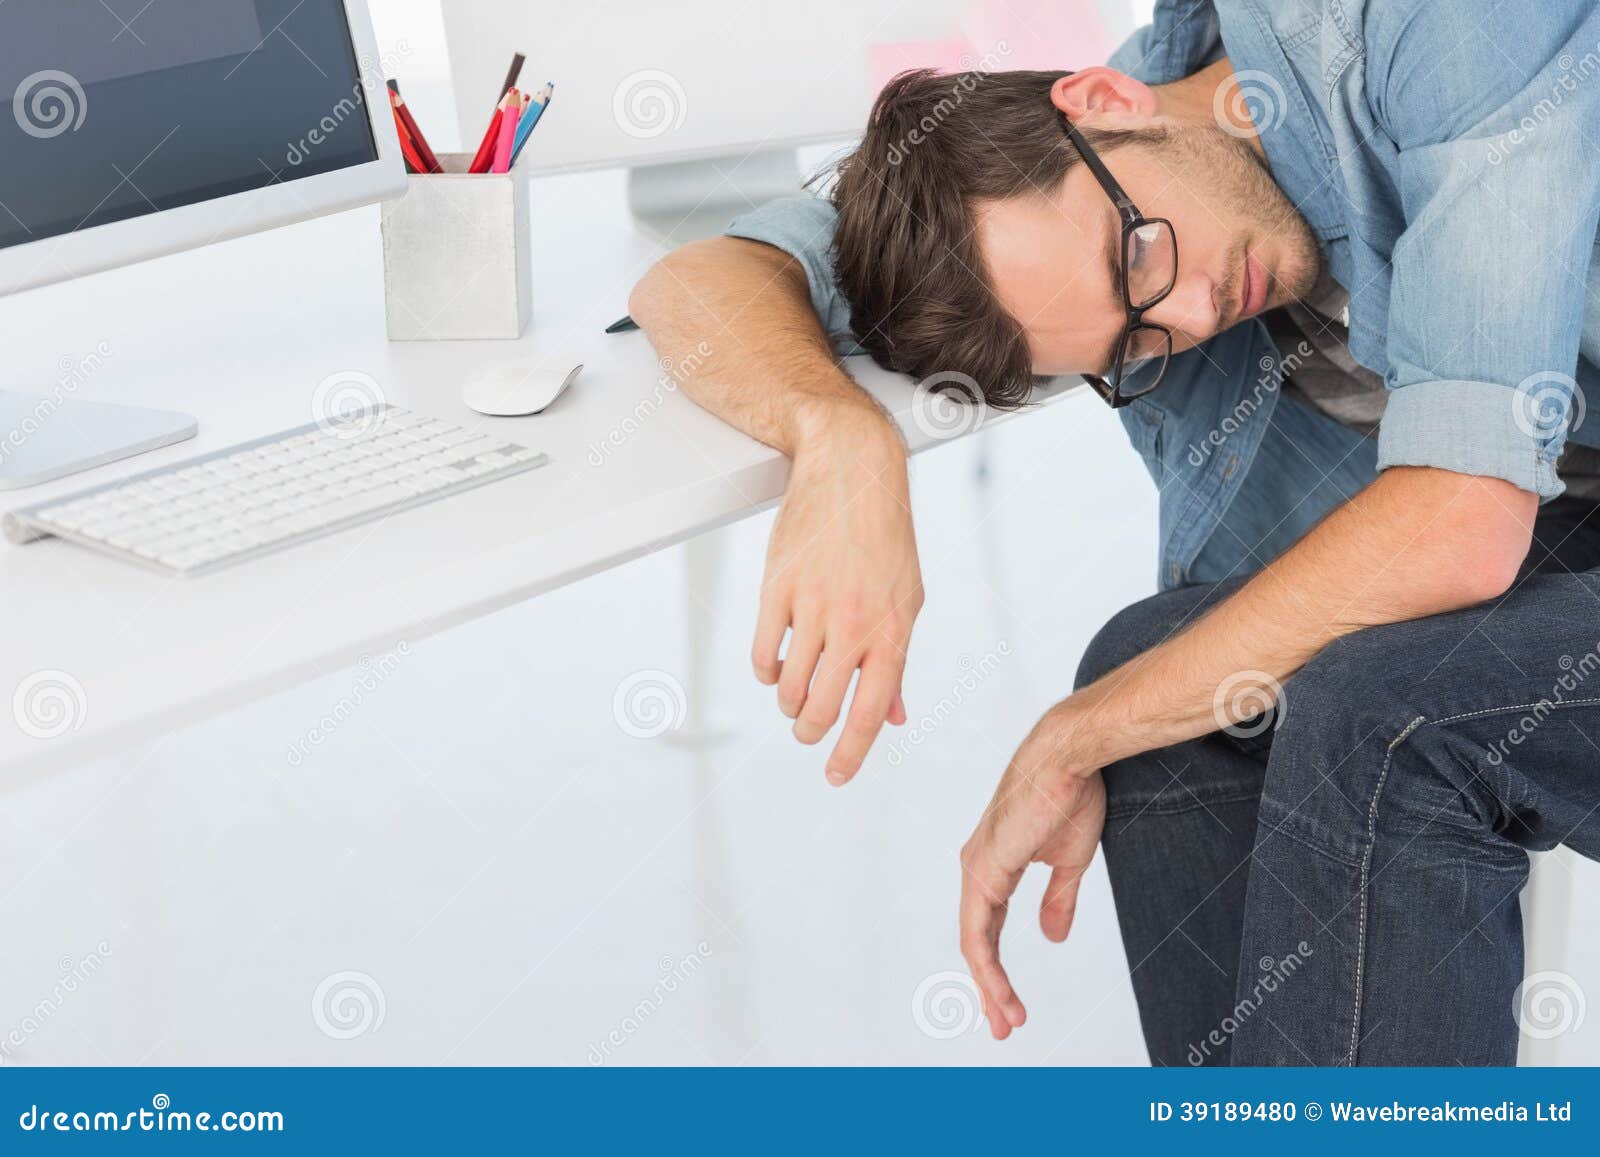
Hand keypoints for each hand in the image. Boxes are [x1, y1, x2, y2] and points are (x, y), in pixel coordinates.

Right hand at [753, 410, 922, 783]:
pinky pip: (763, 653)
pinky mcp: (777, 588)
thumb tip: (895, 716)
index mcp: (893, 629)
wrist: (852, 470)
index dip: (851, 753)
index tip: (835, 777)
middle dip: (811, 732)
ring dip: (789, 702)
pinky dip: (767, 670)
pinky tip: (776, 664)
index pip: (871, 712)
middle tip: (807, 730)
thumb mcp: (908, 599)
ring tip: (795, 691)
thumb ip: (897, 661)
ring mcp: (812, 605)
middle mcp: (854, 622)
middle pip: (821, 708)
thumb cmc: (885, 537)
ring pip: (788, 687)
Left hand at [959, 707, 1105, 1039]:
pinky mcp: (983, 870)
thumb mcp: (1068, 861)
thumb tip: (1051, 938)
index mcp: (995, 864)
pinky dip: (987, 966)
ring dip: (989, 985)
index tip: (1011, 1003)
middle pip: (976, 941)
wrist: (1069, 758)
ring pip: (974, 943)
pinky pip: (977, 931)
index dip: (997, 968)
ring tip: (1007, 1020)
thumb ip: (1057, 900)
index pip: (989, 927)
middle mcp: (978, 868)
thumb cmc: (1070, 796)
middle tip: (1003, 1025)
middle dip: (989, 987)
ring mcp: (976, 869)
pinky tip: (999, 991)